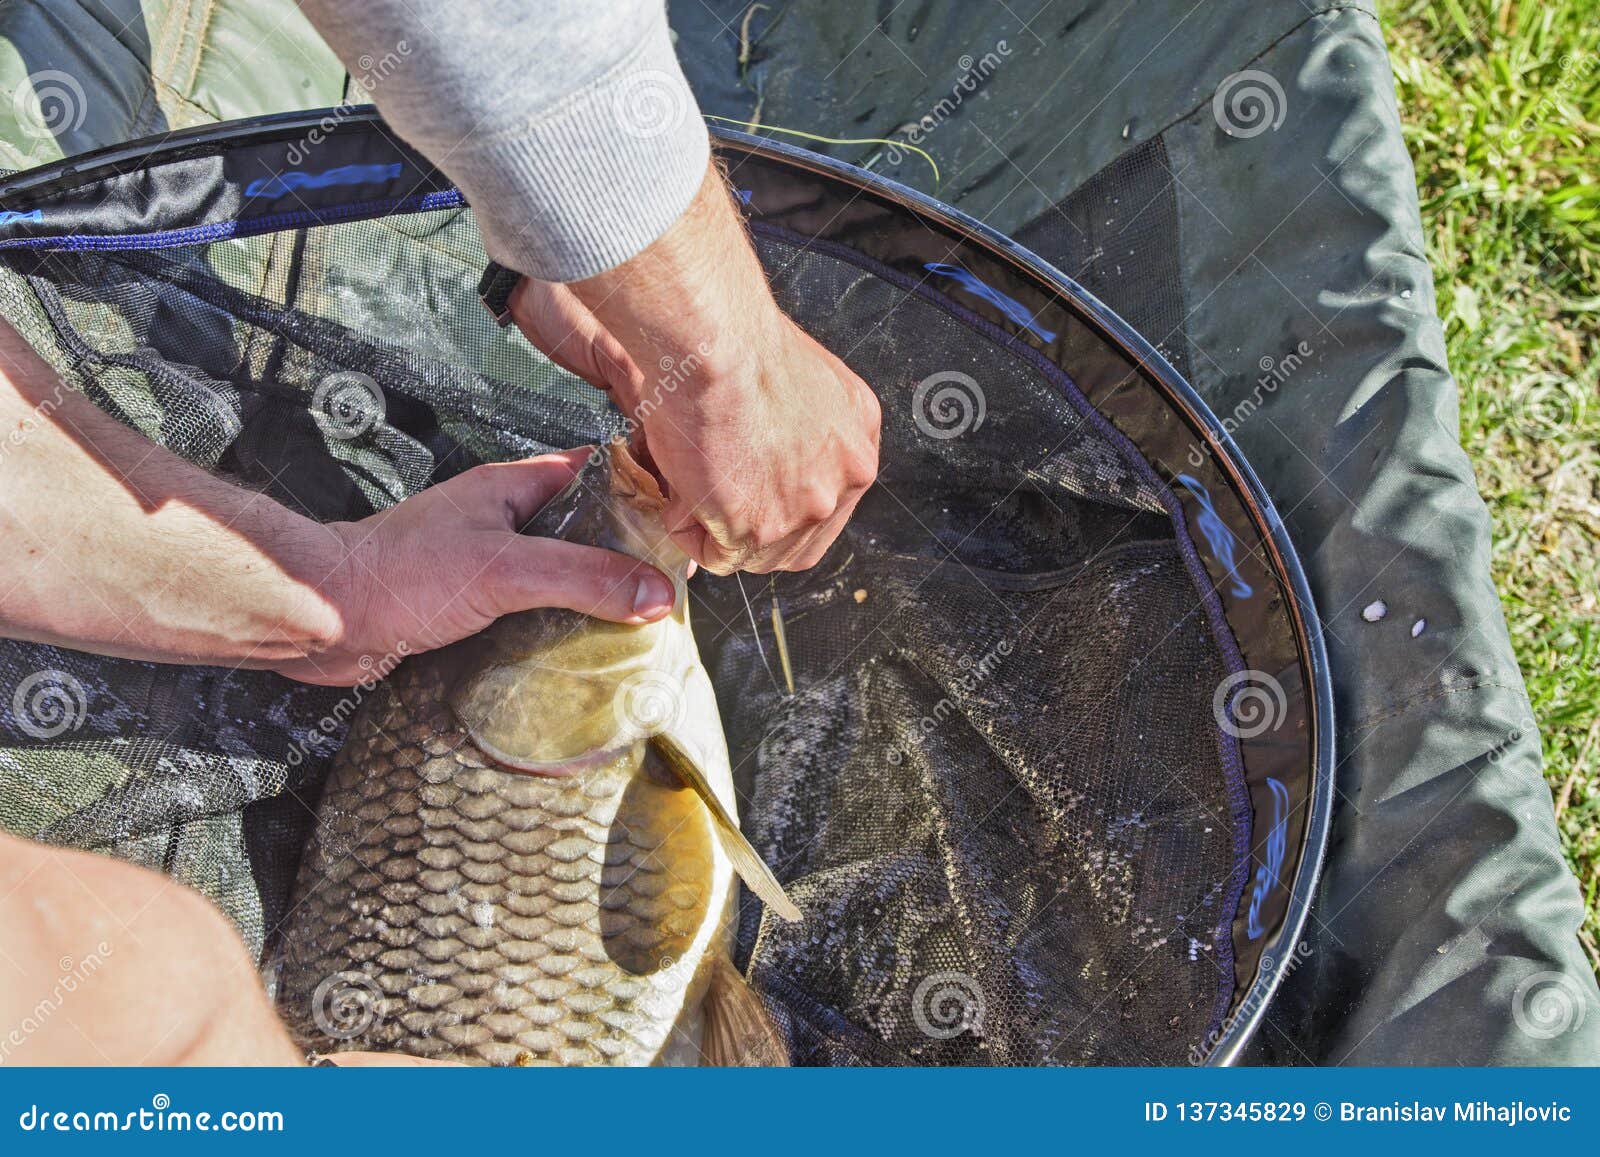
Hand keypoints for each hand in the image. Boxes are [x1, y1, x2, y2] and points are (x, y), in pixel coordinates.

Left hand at [276, 448, 673, 685]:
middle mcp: (501, 520)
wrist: (322, 615)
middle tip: (670, 587)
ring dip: (590, 597)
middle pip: (581, 528)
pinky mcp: (468, 605)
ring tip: (638, 625)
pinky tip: (579, 652)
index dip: (639, 493)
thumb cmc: (400, 574)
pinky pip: (528, 611)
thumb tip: (655, 595)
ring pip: (556, 573)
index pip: (593, 473)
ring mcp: (484, 563)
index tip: (681, 524)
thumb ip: (583, 578)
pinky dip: (555, 627)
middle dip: (624, 554)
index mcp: (512, 488)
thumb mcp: (506, 570)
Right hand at [506, 162, 879, 574]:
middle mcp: (847, 477)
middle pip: (799, 542)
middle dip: (752, 532)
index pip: (827, 504)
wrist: (711, 339)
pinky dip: (689, 531)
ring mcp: (807, 507)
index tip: (746, 497)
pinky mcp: (760, 528)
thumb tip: (761, 456)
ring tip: (687, 489)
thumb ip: (795, 429)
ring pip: (758, 555)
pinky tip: (678, 492)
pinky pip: (717, 556)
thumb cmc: (734, 341)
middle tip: (711, 503)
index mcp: (859, 438)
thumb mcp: (797, 383)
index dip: (780, 508)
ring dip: (717, 532)